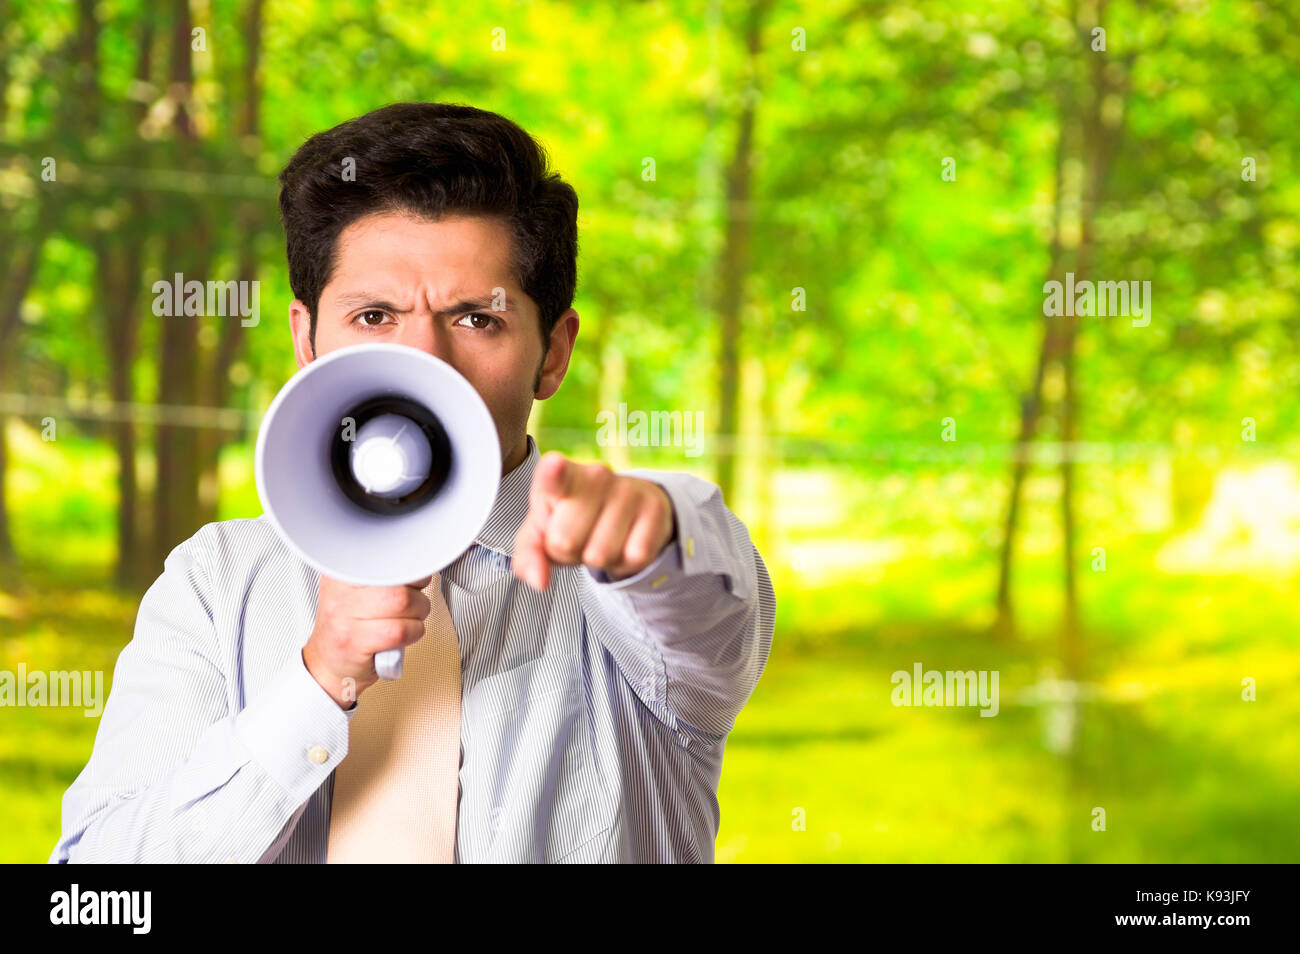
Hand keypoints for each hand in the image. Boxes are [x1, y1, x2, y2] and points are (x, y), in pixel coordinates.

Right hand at [303, 574, 432, 708]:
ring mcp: (344, 616)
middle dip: (418, 594)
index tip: (413, 581)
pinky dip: (413, 632)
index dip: (409, 571)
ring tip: (409, 619)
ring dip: (418, 614)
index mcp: (342, 574)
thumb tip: (420, 568)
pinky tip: (405, 635)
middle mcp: (339, 591)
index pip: (386, 558)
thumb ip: (385, 579)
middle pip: (398, 579)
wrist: (328, 666)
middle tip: (414, 604)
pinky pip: (399, 631)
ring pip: (402, 601)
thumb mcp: (357, 595)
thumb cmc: (349, 630)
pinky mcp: (354, 642)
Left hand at [512, 451, 675, 590]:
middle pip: (566, 543)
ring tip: (601, 540)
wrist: (627, 509)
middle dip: (568, 553)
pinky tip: (624, 543)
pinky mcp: (655, 508)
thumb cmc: (574, 520)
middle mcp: (596, 476)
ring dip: (597, 560)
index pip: (553, 476)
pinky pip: (633, 558)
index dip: (553, 474)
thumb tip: (540, 581)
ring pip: (600, 555)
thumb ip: (529, 556)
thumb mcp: (543, 535)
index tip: (555, 465)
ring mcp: (628, 490)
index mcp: (560, 478)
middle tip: (579, 537)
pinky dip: (625, 563)